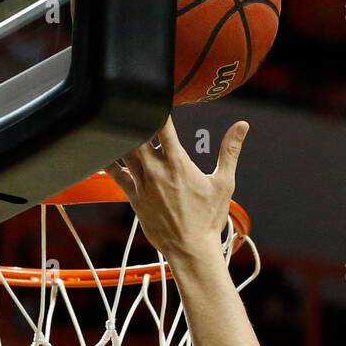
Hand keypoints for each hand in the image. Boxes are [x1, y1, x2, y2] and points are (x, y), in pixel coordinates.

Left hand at [105, 116, 248, 260]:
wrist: (191, 250)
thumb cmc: (209, 219)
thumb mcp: (224, 183)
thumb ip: (230, 151)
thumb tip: (242, 126)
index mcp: (178, 163)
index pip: (162, 124)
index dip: (157, 105)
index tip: (156, 95)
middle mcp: (156, 171)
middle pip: (136, 134)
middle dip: (134, 118)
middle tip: (131, 104)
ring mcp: (142, 184)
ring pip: (123, 150)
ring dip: (121, 135)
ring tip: (117, 120)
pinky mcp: (133, 197)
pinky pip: (115, 173)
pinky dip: (109, 159)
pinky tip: (103, 148)